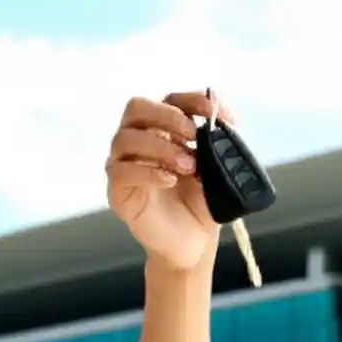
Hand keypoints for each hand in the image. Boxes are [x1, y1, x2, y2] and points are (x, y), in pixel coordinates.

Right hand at [105, 90, 236, 270]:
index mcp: (162, 130)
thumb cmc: (202, 202)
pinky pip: (121, 171)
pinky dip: (148, 171)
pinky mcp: (118, 191)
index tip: (216, 111)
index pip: (169, 100)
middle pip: (137, 107)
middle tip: (193, 135)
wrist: (194, 241)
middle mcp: (138, 141)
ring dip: (161, 147)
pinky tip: (170, 179)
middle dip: (168, 116)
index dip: (192, 100)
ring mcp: (124, 164)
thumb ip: (219, 141)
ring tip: (188, 165)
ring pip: (126, 138)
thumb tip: (223, 114)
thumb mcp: (218, 168)